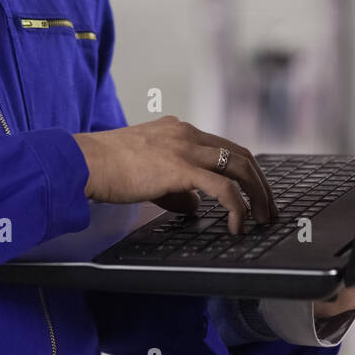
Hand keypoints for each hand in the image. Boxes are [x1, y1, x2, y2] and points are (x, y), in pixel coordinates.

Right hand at [73, 115, 277, 234]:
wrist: (86, 162)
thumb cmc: (109, 168)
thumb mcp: (148, 173)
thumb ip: (176, 187)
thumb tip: (196, 206)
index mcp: (180, 130)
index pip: (225, 147)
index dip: (245, 171)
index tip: (255, 193)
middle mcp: (188, 133)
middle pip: (240, 154)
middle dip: (260, 184)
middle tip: (269, 209)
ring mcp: (185, 147)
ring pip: (239, 166)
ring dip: (257, 194)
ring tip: (262, 218)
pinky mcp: (180, 168)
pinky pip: (222, 187)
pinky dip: (237, 206)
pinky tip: (238, 224)